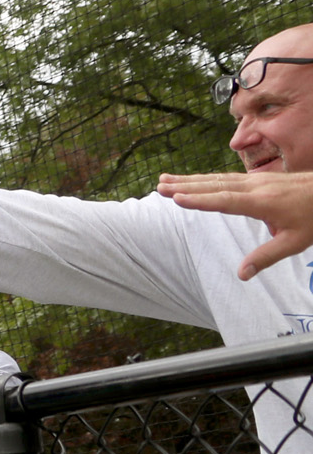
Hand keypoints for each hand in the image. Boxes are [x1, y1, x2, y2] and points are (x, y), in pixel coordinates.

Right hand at [157, 170, 312, 279]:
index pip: (225, 201)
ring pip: (217, 179)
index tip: (177, 198)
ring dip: (190, 180)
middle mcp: (256, 187)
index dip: (200, 200)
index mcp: (263, 202)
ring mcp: (257, 181)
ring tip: (166, 180)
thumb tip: (241, 275)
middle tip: (160, 186)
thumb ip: (266, 257)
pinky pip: (226, 179)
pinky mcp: (258, 180)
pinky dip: (206, 179)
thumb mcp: (295, 242)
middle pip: (214, 185)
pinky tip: (193, 181)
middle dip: (185, 185)